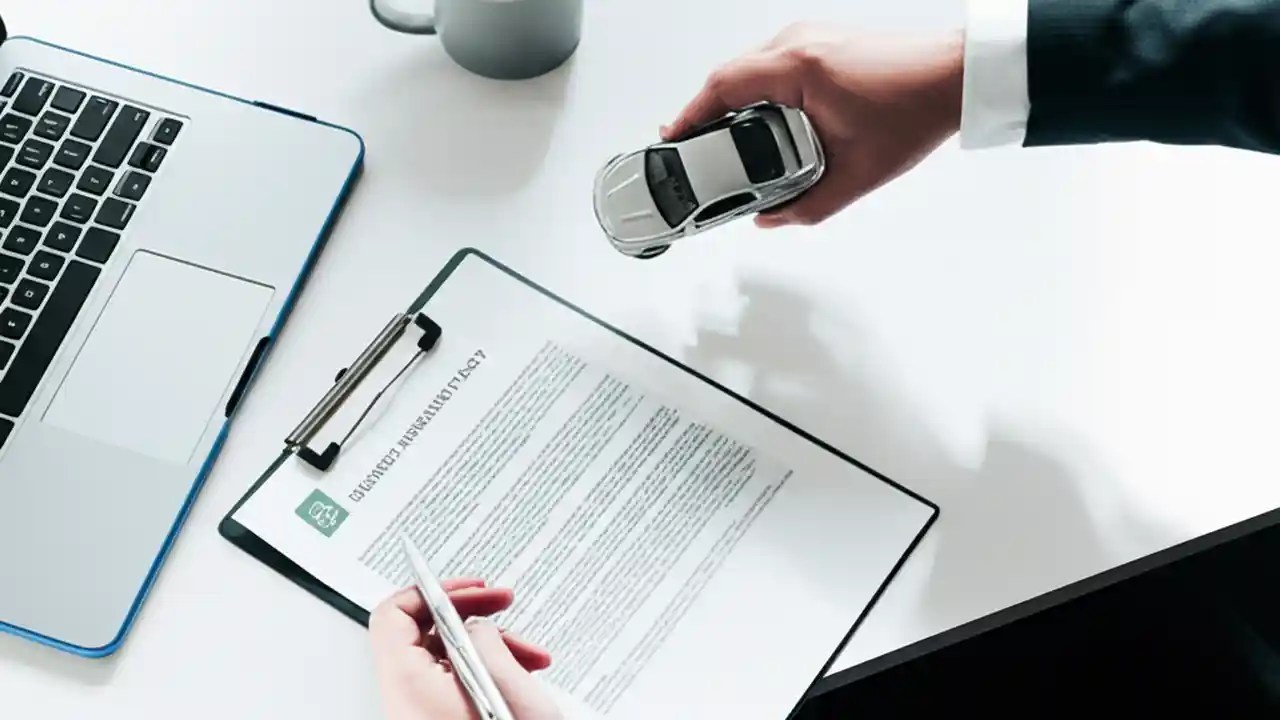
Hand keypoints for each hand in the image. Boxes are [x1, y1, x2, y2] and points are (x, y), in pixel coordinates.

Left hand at [370, 579, 560, 719]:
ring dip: (493, 646)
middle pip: (424, 635)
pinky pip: (460, 684)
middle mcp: (407, 698)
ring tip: (531, 655)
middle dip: (471, 616)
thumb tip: (475, 624)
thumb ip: (483, 638)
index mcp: (406, 682)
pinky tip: (526, 674)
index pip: (393, 615)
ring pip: (450, 659)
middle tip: (502, 602)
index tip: (469, 586)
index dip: (431, 592)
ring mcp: (425, 714)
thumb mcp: (502, 680)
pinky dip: (492, 670)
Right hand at [662, 22, 964, 227]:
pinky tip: (758, 122)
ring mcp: (807, 39)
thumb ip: (808, 206)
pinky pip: (768, 68)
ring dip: (731, 106)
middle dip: (706, 117)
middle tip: (692, 151)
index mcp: (800, 68)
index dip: (689, 116)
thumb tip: (770, 219)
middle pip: (728, 78)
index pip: (722, 88)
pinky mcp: (817, 45)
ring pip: (747, 72)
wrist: (954, 76)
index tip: (672, 141)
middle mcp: (798, 44)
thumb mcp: (858, 173)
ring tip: (723, 143)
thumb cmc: (916, 107)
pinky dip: (754, 95)